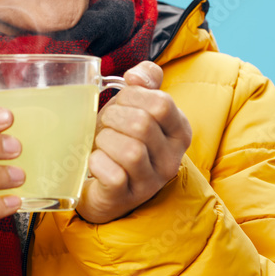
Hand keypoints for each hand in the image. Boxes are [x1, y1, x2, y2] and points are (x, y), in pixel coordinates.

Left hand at [75, 61, 191, 223]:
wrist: (100, 179)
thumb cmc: (119, 136)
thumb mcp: (135, 104)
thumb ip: (145, 80)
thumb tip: (135, 77)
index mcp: (178, 132)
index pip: (162, 103)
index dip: (133, 96)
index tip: (121, 103)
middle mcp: (171, 160)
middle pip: (143, 125)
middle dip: (114, 117)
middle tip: (105, 123)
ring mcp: (150, 183)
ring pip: (131, 152)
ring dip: (106, 139)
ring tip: (101, 142)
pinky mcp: (125, 198)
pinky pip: (113, 175)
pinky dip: (97, 162)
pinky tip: (95, 161)